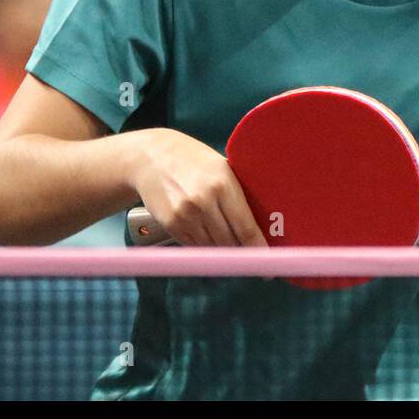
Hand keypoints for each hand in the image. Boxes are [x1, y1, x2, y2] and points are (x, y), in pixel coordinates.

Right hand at [129, 129, 267, 246]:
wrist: (150, 157)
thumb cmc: (192, 160)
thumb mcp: (220, 167)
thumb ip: (238, 193)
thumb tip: (261, 223)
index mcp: (222, 184)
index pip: (246, 228)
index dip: (258, 248)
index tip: (268, 262)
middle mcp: (203, 202)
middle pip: (230, 243)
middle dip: (241, 251)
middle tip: (250, 255)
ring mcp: (185, 215)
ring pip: (212, 248)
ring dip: (221, 249)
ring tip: (227, 242)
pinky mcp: (171, 225)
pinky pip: (194, 246)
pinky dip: (203, 245)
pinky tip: (205, 233)